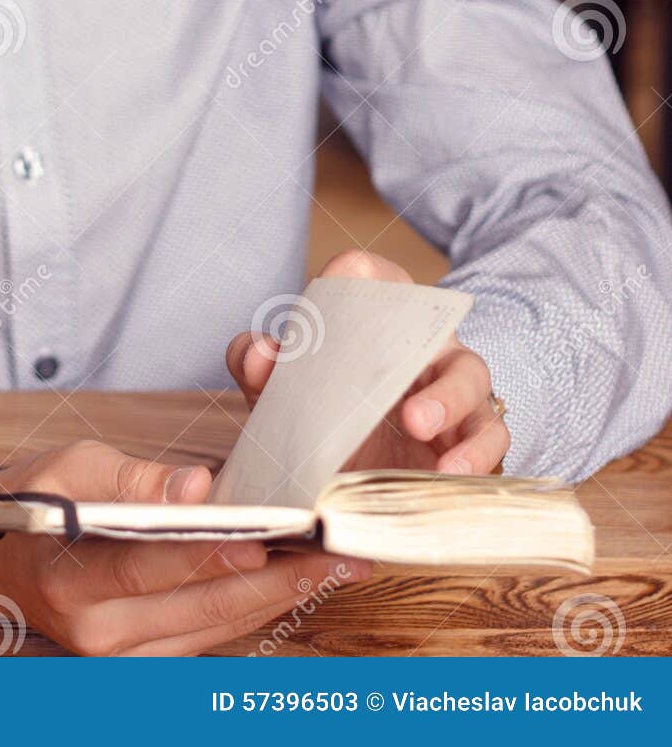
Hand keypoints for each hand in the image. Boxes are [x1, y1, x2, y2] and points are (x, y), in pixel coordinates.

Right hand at [0, 438, 368, 655]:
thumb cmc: (32, 500)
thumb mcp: (71, 467)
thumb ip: (135, 478)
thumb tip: (198, 486)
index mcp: (68, 578)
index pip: (149, 568)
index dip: (210, 553)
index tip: (268, 536)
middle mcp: (96, 633)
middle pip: (199, 608)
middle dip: (276, 577)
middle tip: (337, 550)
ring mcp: (120, 656)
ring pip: (215, 629)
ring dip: (277, 595)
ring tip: (334, 565)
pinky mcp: (140, 660)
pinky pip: (208, 637)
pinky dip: (251, 607)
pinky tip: (293, 580)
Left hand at [226, 248, 509, 475]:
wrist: (354, 465)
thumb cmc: (324, 408)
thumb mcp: (286, 388)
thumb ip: (260, 366)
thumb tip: (259, 356)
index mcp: (375, 321)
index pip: (372, 277)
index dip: (360, 274)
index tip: (342, 277)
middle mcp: (419, 346)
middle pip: (437, 332)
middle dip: (418, 359)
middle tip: (405, 409)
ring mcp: (452, 391)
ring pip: (473, 381)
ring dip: (453, 406)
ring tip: (428, 440)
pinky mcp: (468, 438)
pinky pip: (490, 438)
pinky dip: (477, 454)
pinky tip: (451, 475)